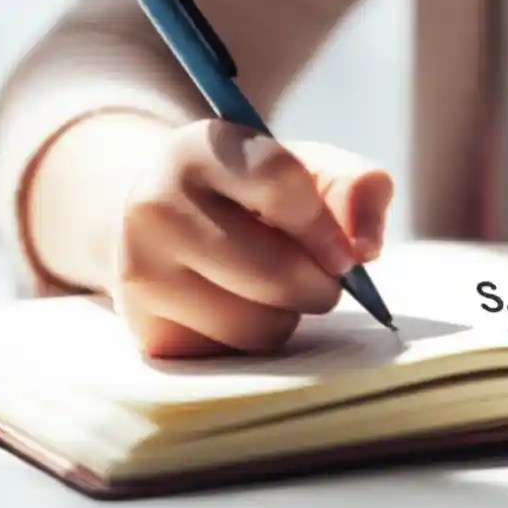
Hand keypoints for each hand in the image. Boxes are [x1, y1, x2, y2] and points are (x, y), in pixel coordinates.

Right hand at [109, 118, 392, 356]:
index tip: (346, 254)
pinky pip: (237, 358)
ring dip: (289, 317)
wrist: (163, 225)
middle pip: (277, 273)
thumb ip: (356, 188)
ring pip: (260, 326)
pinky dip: (256, 341)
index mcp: (199, 150)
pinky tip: (239, 310)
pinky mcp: (150, 333)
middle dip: (320, 285)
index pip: (279, 182)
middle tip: (320, 278)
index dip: (326, 226)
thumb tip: (365, 251)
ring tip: (269, 290)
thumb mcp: (304, 169)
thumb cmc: (251, 195)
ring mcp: (143, 273)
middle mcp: (156, 207)